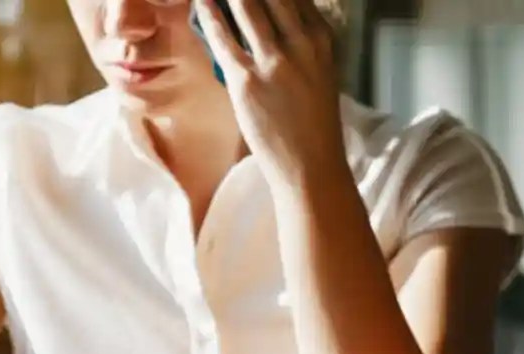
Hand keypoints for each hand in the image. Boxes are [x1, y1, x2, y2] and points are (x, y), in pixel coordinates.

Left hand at [194, 0, 347, 183]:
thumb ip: (301, 42)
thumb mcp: (318, 72)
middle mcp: (302, 43)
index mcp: (321, 39)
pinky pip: (223, 39)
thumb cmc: (312, 124)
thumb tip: (273, 21)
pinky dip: (210, 15)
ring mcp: (275, 62)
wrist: (311, 167)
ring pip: (248, 7)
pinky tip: (202, 2)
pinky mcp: (248, 82)